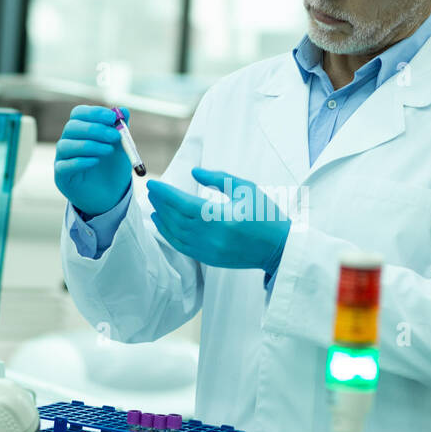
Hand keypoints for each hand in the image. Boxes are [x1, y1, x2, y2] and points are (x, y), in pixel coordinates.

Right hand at [54, 105, 132, 217]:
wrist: (111, 196)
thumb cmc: (113, 169)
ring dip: (89, 145)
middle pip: (71, 127)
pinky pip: (64, 166)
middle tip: (114, 136)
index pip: (79, 114)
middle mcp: (68, 142)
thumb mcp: (121, 147)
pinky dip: (80, 162)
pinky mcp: (61, 177)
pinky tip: (95, 162)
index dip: (94, 113)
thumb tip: (124, 110)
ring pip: (65, 145)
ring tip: (108, 150)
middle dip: (94, 129)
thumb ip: (121, 129)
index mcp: (80, 131)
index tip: (112, 118)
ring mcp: (62, 159)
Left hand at [146, 167, 290, 271]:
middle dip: (161, 203)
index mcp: (221, 217)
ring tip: (154, 205)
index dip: (165, 193)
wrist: (279, 248)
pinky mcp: (209, 259)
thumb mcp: (246, 189)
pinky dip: (169, 235)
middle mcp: (211, 237)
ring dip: (162, 219)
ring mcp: (209, 251)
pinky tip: (163, 224)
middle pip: (176, 219)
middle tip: (152, 191)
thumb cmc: (265, 214)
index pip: (183, 204)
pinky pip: (182, 247)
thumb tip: (193, 172)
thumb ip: (218, 178)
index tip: (153, 183)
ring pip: (176, 234)